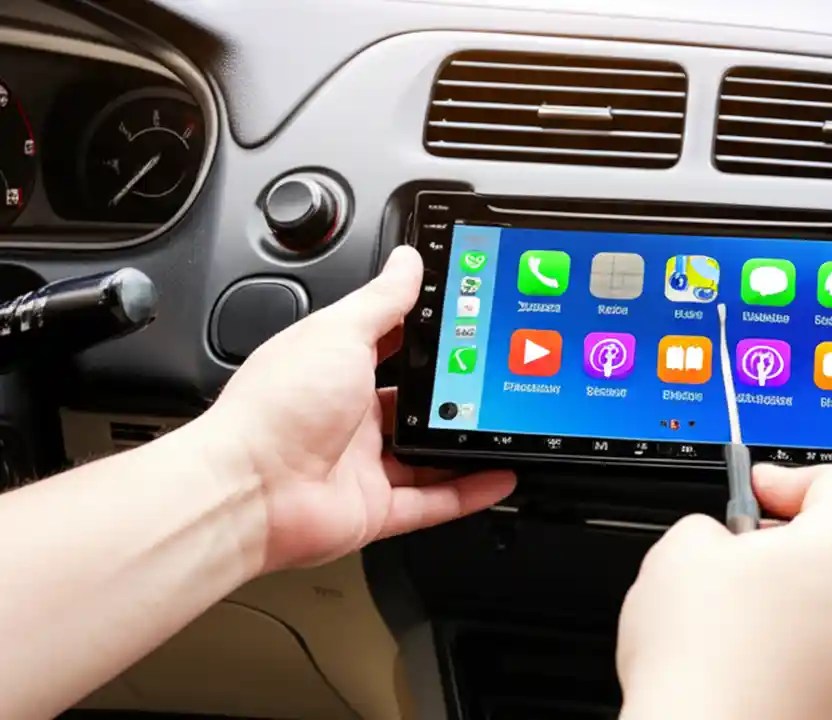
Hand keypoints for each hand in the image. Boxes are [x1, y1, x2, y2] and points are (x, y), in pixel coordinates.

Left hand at [201, 246, 514, 572]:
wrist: (248, 490)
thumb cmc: (276, 409)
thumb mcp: (338, 334)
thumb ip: (382, 301)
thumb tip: (407, 261)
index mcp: (335, 371)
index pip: (392, 347)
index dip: (429, 336)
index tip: (470, 326)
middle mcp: (349, 419)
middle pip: (415, 405)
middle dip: (455, 394)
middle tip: (498, 379)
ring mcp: (363, 466)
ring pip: (430, 454)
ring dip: (466, 442)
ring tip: (508, 426)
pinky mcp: (376, 509)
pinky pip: (434, 501)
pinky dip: (470, 492)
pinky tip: (501, 475)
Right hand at [616, 465, 831, 719]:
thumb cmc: (698, 659)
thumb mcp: (682, 547)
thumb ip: (713, 524)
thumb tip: (720, 542)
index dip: (789, 477)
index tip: (754, 490)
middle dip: (778, 547)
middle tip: (726, 558)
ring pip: (823, 609)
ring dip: (779, 602)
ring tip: (721, 620)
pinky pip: (815, 659)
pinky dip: (781, 652)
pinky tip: (731, 661)